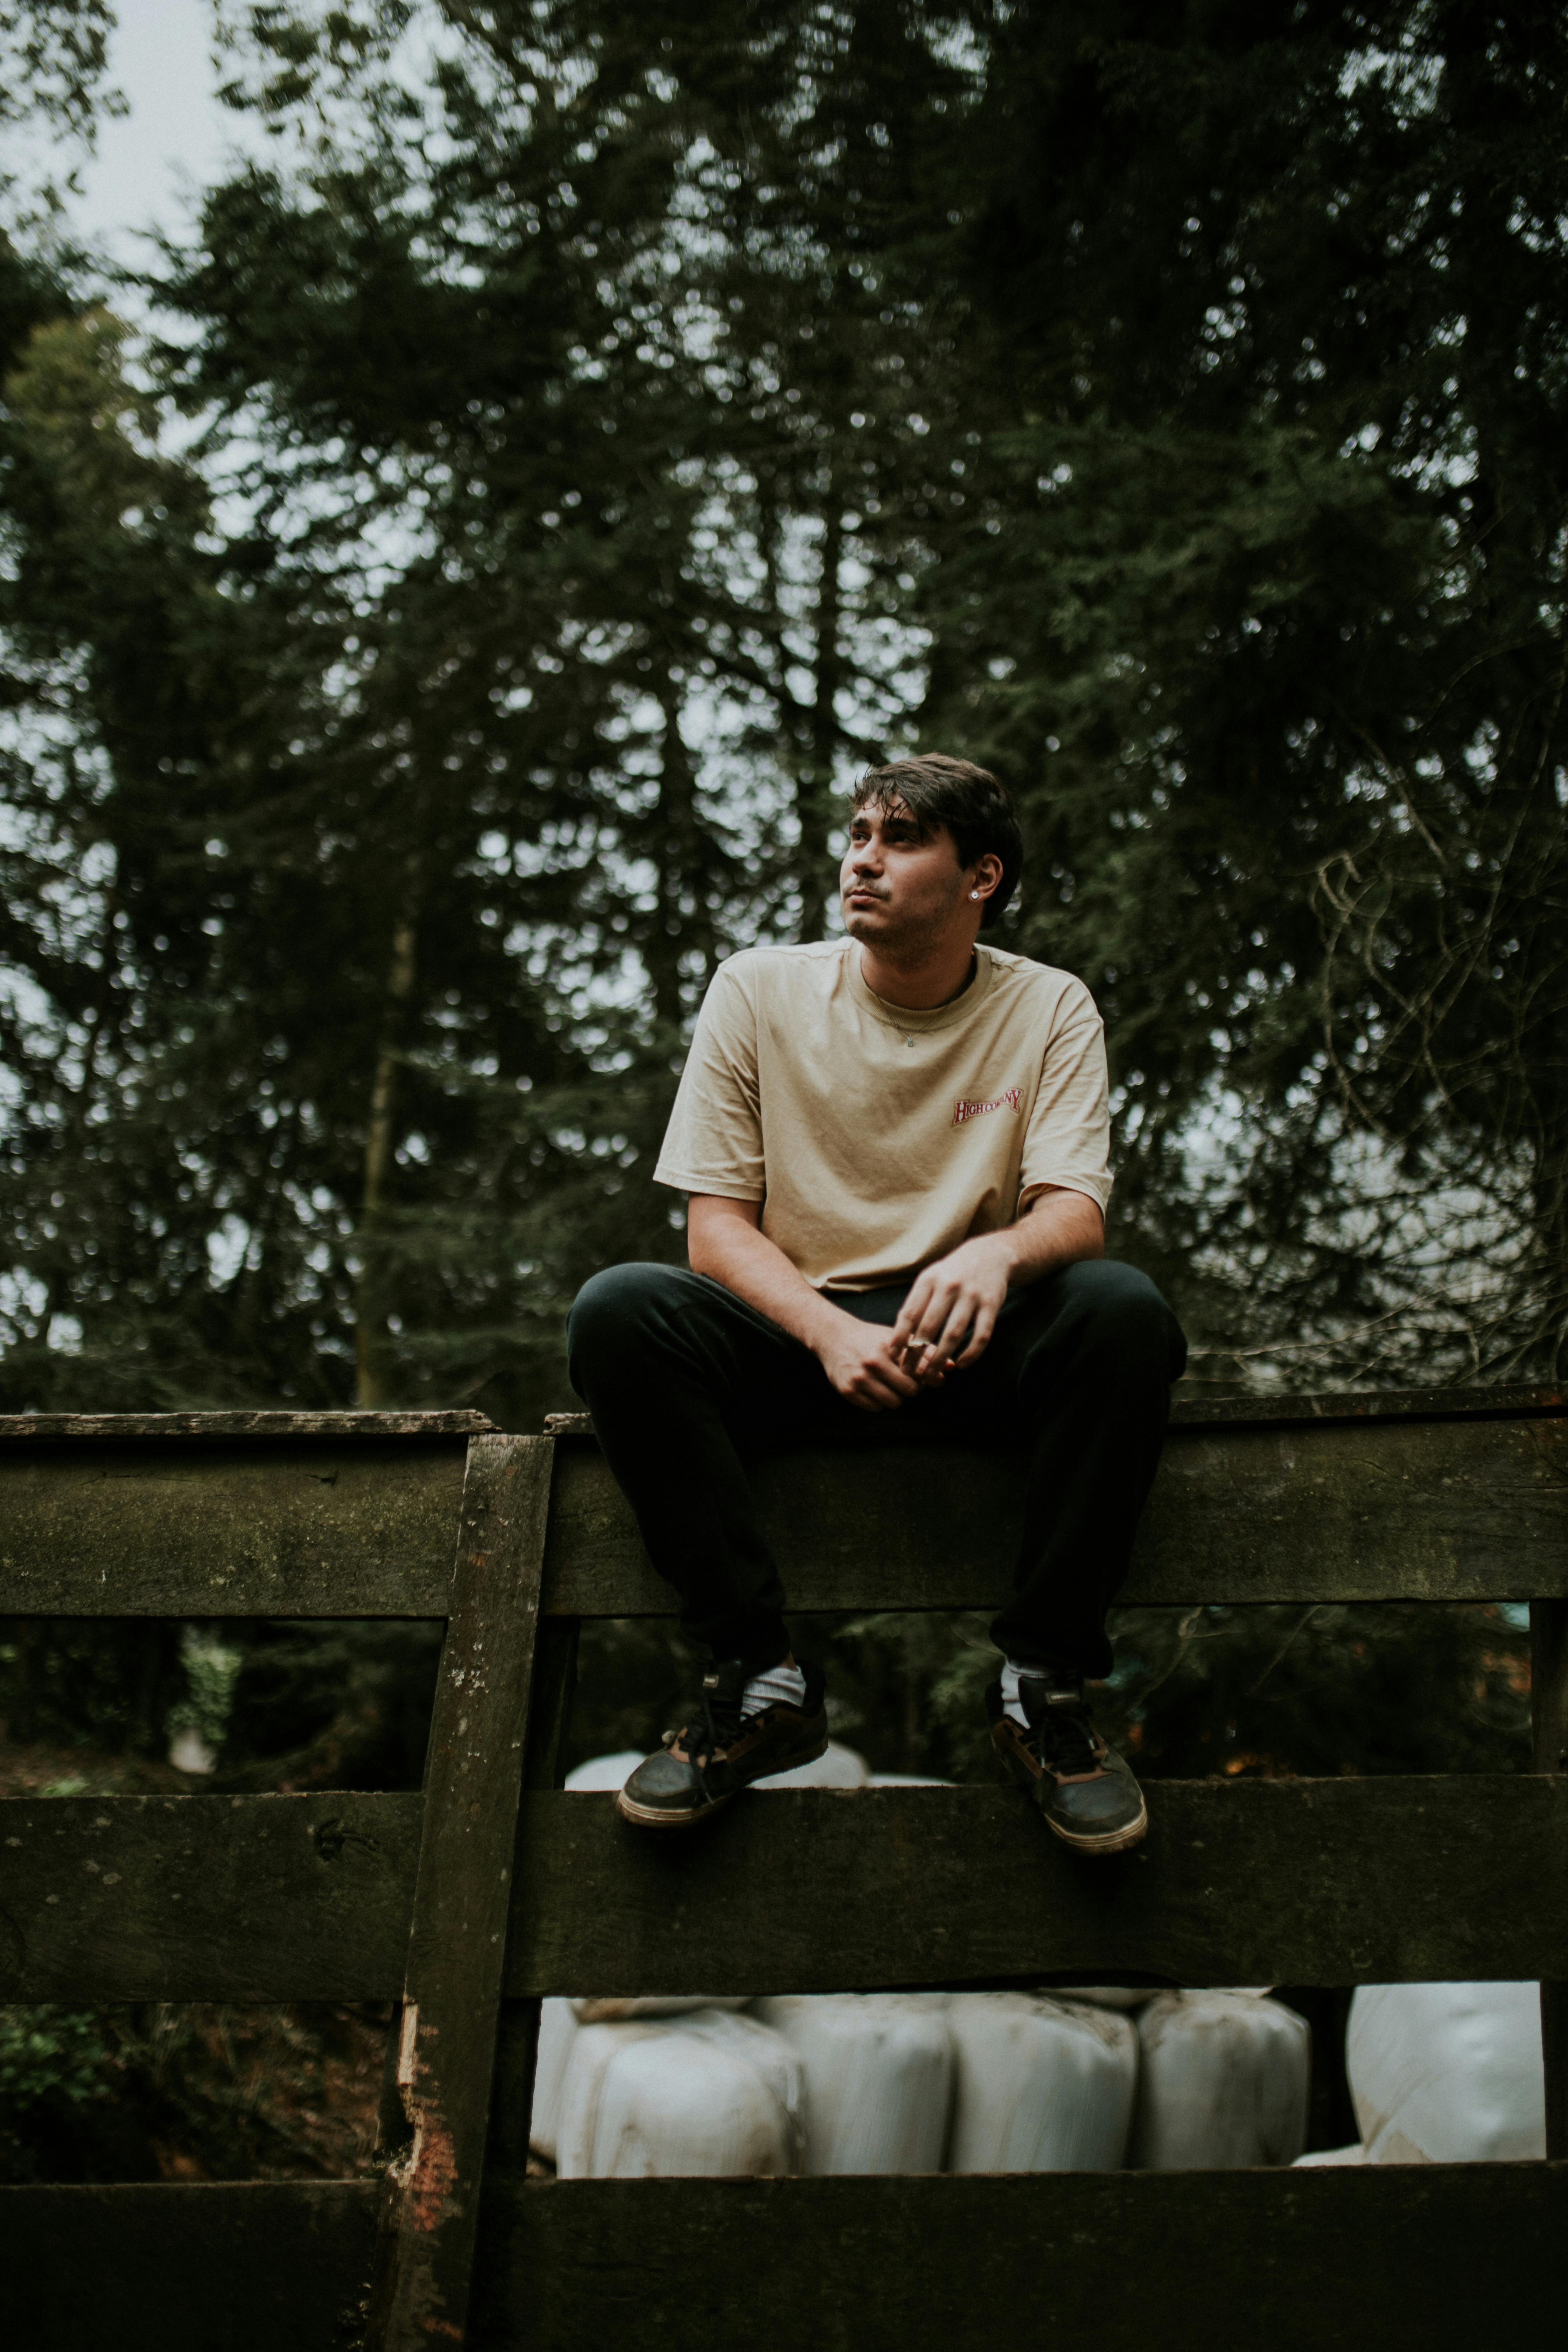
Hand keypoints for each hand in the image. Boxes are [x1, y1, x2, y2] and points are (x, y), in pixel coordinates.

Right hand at [812, 1309, 923, 1412]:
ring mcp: (858, 1379)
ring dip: (895, 1396)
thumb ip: (925, 1352)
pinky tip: (873, 1387)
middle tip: (904, 1380)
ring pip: (894, 1403)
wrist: (833, 1338)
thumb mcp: (897, 1339)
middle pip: (910, 1392)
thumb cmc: (872, 1339)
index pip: (920, 1374)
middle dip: (912, 1388)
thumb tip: (952, 1367)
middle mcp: (872, 1363)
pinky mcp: (847, 1391)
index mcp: (889, 1348)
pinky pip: (876, 1408)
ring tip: (888, 1384)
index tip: (922, 1376)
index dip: (925, 1378)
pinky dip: (878, 1401)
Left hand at [891, 1234, 1012, 1377]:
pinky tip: (961, 1364)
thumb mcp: (930, 1279)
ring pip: (953, 1334)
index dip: (899, 1336)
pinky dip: (971, 1354)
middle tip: (909, 1372)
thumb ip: (915, 1303)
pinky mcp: (991, 1305)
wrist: (990, 1255)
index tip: (893, 1354)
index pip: (909, 1313)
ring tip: (932, 1373)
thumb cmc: (951, 1273)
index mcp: (929, 1280)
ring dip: (941, 1358)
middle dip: (916, 1353)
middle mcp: (949, 1286)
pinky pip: (981, 1335)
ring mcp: (971, 1296)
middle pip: (928, 1327)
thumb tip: (898, 1337)